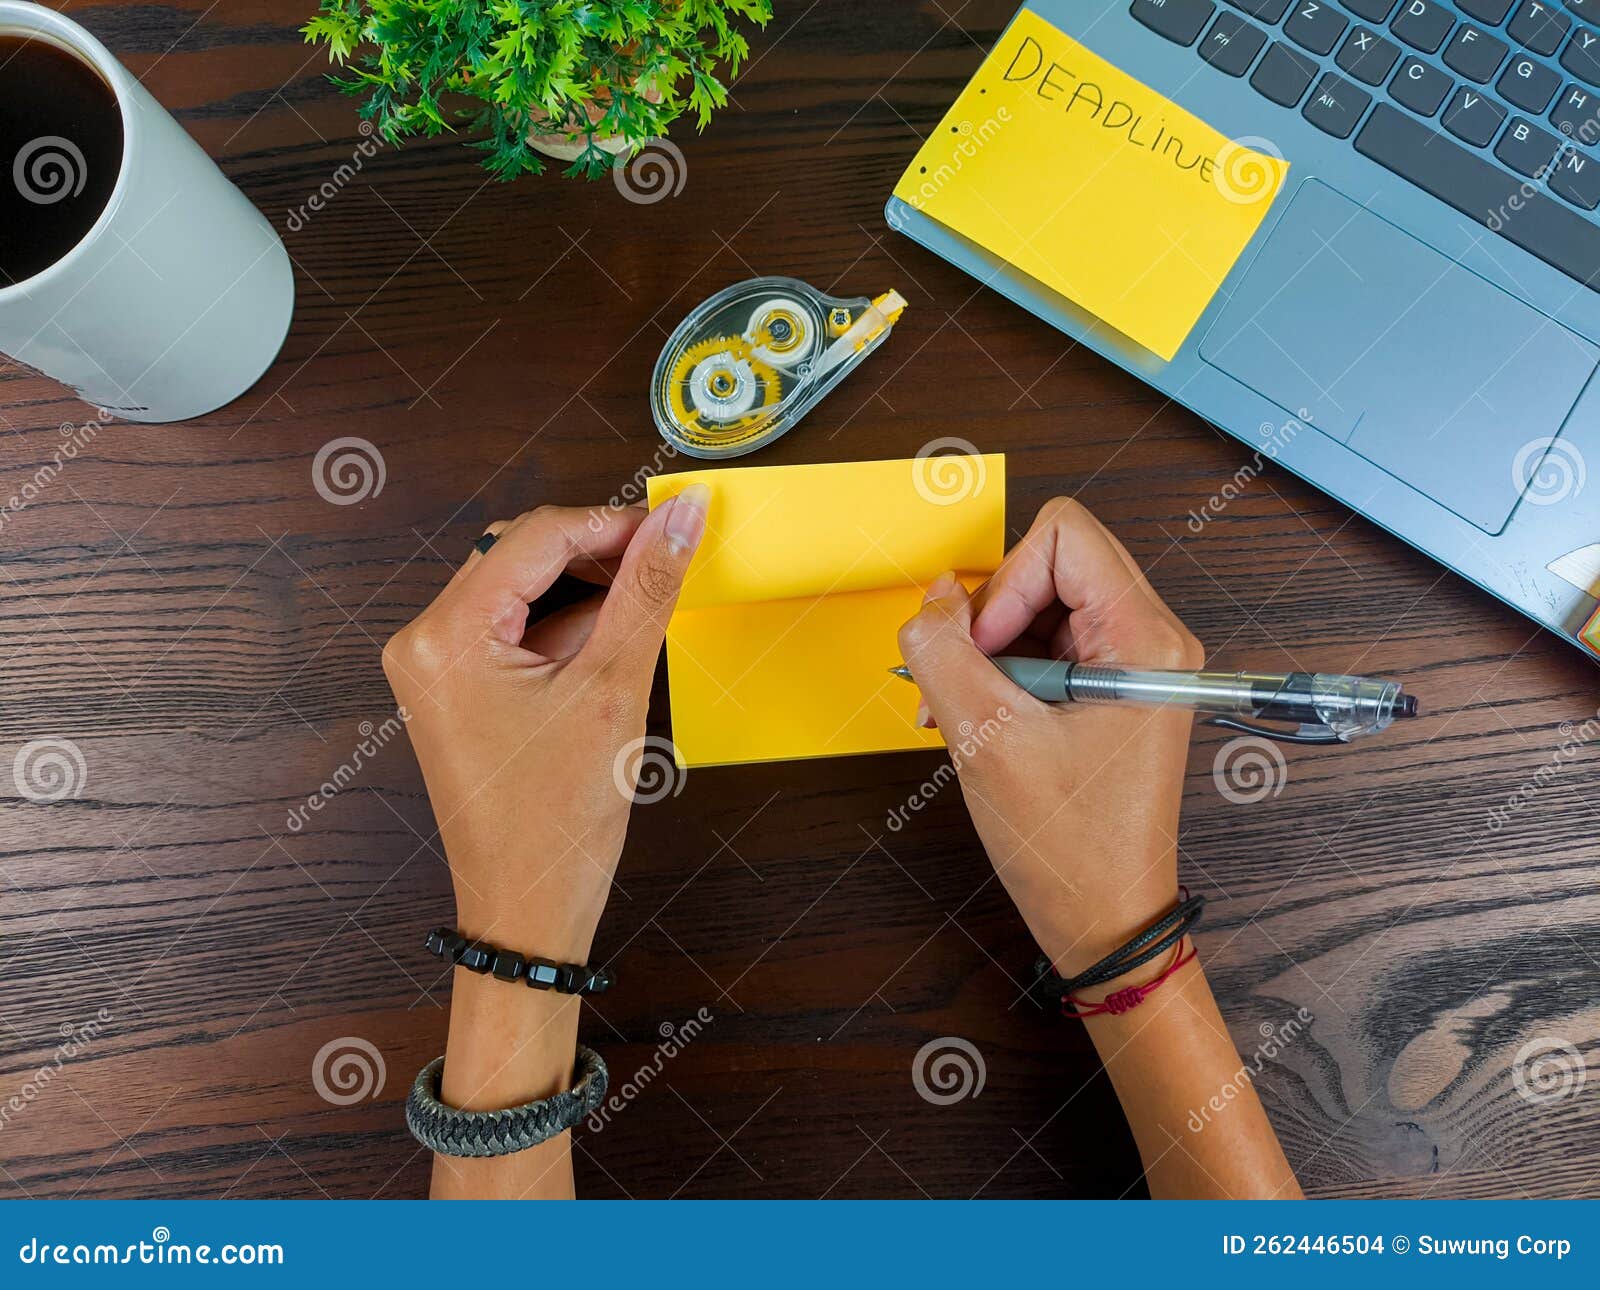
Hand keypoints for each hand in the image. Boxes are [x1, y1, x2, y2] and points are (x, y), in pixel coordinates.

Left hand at [381, 488, 708, 959]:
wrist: (525, 910)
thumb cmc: (556, 822)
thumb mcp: (614, 690)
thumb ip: (647, 590)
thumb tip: (679, 517)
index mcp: (446, 636)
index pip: (536, 537)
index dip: (611, 524)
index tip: (672, 524)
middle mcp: (423, 642)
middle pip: (520, 555)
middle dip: (596, 555)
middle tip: (665, 564)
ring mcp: (432, 668)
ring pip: (519, 589)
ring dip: (583, 593)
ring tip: (640, 618)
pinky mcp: (451, 690)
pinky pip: (510, 630)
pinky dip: (562, 629)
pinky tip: (607, 651)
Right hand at [896, 497, 1202, 976]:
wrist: (1106, 919)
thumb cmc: (1071, 848)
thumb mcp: (985, 739)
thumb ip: (944, 650)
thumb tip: (935, 596)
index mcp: (1145, 638)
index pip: (1063, 534)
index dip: (1004, 584)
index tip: (981, 653)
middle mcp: (1150, 640)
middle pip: (1050, 566)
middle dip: (990, 620)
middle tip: (964, 685)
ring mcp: (1132, 664)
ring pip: (1039, 607)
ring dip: (988, 653)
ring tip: (964, 715)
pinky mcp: (1111, 689)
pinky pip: (1044, 647)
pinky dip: (1001, 676)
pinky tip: (981, 722)